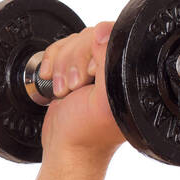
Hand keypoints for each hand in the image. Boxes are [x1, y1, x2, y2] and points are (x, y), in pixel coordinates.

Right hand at [37, 21, 126, 159]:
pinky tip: (54, 84)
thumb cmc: (85, 133)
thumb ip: (108, 62)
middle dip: (72, 63)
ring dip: (61, 66)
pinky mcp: (73, 71)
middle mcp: (113, 68)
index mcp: (127, 73)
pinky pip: (59, 50)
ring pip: (72, 42)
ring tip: (64, 91)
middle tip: (74, 88)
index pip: (110, 37)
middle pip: (88, 37)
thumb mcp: (103, 99)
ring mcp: (93, 69)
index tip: (87, 76)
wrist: (64, 149)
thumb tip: (104, 30)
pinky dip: (51, 64)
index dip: (92, 52)